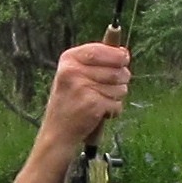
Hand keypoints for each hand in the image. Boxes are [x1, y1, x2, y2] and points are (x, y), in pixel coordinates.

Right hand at [39, 40, 131, 159]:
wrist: (58, 132)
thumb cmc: (70, 102)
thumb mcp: (74, 74)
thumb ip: (96, 62)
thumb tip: (123, 52)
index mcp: (68, 59)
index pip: (101, 50)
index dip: (118, 55)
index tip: (123, 60)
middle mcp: (73, 71)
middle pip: (117, 69)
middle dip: (121, 80)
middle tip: (106, 89)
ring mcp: (82, 87)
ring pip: (121, 87)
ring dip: (116, 97)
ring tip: (98, 102)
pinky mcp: (92, 104)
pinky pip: (117, 104)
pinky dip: (112, 111)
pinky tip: (98, 113)